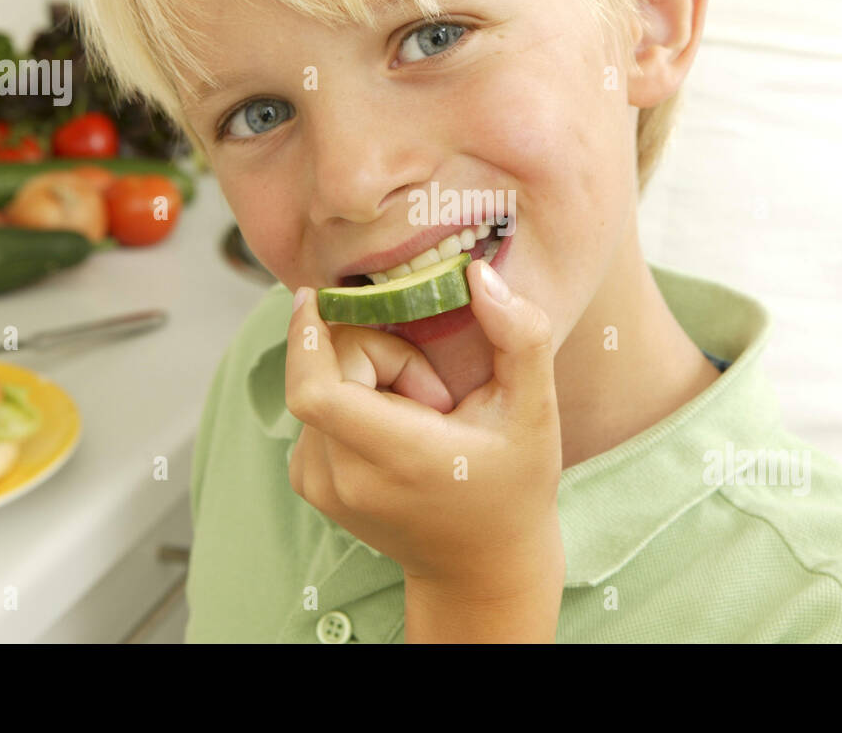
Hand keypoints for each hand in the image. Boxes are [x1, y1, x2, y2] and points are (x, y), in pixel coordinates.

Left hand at [285, 259, 564, 600]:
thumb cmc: (514, 484)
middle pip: (326, 372)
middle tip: (434, 392)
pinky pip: (315, 409)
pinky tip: (396, 431)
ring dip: (367, 380)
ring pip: (320, 387)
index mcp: (396, 457)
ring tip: (422, 419)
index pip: (314, 391)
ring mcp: (319, 485)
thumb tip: (477, 276)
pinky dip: (350, 402)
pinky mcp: (308, 482)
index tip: (320, 295)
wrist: (481, 566)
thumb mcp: (535, 410)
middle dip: (376, 353)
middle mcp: (343, 477)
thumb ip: (518, 336)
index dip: (306, 336)